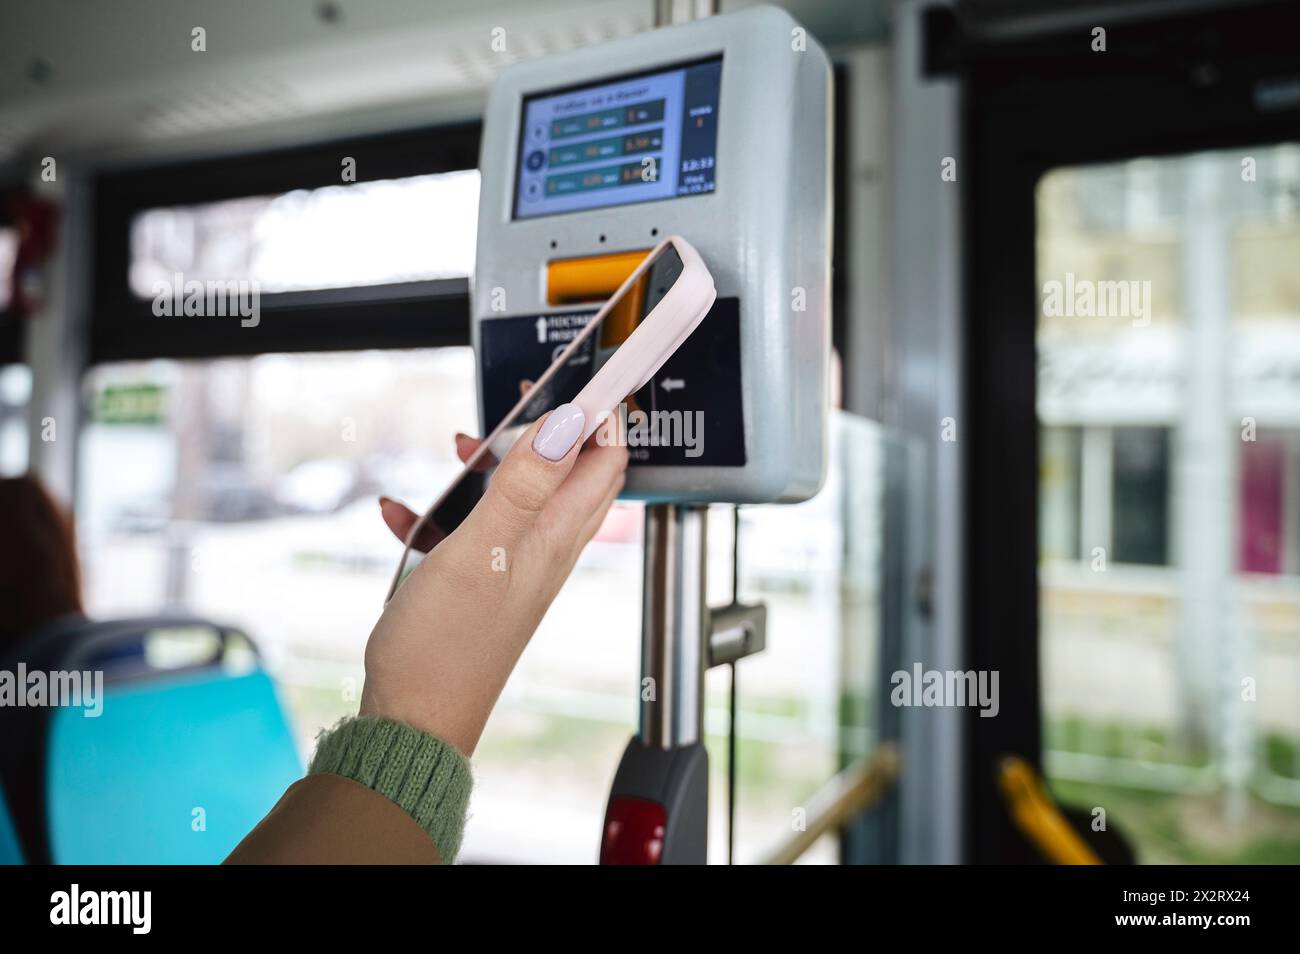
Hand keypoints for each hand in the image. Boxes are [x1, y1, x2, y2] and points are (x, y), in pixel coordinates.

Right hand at [361, 406, 627, 754]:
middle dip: (549, 427)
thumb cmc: (444, 648)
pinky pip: (471, 530)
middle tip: (520, 398)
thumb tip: (570, 424)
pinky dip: (442, 513)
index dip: (604, 414)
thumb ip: (524, 485)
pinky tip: (403, 514)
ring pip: (518, 495)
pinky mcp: (483, 582)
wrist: (412, 723)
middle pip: (569, 472)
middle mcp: (545, 550)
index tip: (589, 374)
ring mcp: (515, 566)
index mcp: (554, 537)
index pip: (605, 462)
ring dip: (491, 466)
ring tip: (457, 450)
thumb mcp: (480, 551)